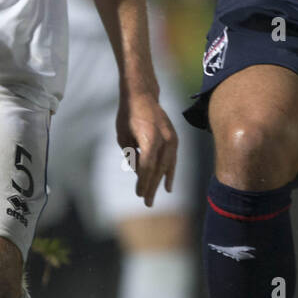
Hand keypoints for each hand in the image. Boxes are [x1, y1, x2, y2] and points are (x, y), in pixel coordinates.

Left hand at [116, 91, 177, 207]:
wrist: (142, 94)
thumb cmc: (128, 115)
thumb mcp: (123, 136)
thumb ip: (132, 156)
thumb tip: (140, 174)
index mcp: (150, 139)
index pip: (147, 167)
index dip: (143, 182)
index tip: (139, 194)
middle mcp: (164, 139)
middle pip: (158, 169)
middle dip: (152, 186)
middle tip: (147, 203)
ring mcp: (171, 137)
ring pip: (167, 165)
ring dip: (161, 182)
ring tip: (156, 196)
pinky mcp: (174, 136)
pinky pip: (173, 158)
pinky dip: (170, 172)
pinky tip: (167, 185)